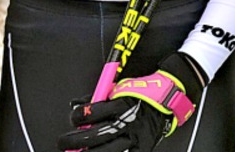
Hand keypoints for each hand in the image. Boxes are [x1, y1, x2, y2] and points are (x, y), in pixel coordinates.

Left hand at [57, 53, 203, 151]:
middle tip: (64, 143)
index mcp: (121, 104)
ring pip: (106, 151)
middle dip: (73, 141)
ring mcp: (135, 136)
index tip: (75, 117)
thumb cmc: (143, 92)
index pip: (90, 113)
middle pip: (93, 137)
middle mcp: (127, 121)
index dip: (77, 116)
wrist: (171, 96)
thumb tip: (75, 105)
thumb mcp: (120, 88)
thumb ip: (98, 97)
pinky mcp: (142, 147)